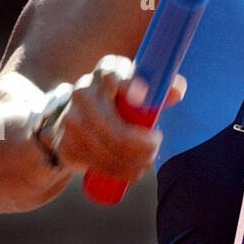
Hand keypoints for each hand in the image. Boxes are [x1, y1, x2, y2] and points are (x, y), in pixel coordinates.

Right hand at [50, 55, 185, 179]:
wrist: (79, 115)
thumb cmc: (121, 99)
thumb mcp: (139, 88)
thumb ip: (160, 88)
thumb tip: (177, 92)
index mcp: (105, 71)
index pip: (113, 75)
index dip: (129, 86)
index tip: (144, 97)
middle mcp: (84, 92)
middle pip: (115, 127)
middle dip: (142, 145)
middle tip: (156, 145)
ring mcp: (71, 119)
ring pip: (109, 150)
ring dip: (135, 162)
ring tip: (148, 160)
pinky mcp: (66, 144)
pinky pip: (99, 164)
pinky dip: (120, 172)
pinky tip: (133, 171)